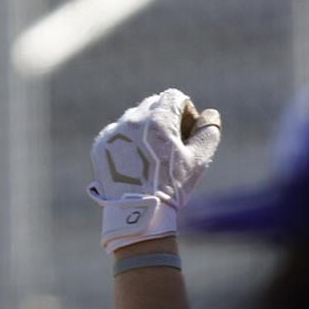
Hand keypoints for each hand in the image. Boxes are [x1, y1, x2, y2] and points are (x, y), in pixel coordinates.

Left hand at [87, 88, 221, 252]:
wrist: (136, 212)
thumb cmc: (171, 186)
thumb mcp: (199, 158)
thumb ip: (208, 130)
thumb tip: (208, 114)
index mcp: (158, 120)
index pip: (174, 97)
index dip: (185, 111)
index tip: (186, 131)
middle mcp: (132, 121)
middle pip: (153, 104)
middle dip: (165, 117)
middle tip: (171, 142)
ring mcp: (113, 133)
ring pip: (133, 118)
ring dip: (145, 127)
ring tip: (152, 153)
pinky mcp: (100, 146)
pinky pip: (116, 133)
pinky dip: (126, 139)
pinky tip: (134, 160)